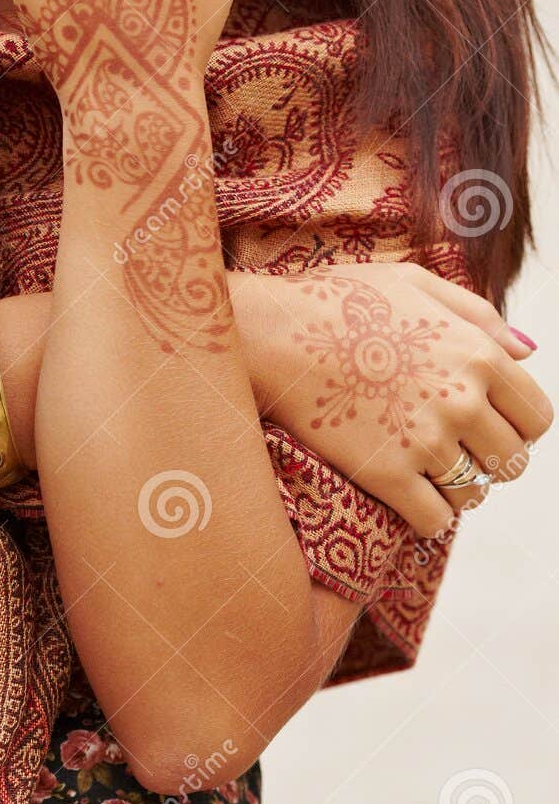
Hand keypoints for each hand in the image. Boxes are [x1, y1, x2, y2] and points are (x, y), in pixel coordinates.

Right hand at [229, 260, 552, 535]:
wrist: (271, 331)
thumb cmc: (338, 300)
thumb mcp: (414, 283)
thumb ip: (479, 314)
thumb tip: (528, 351)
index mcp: (477, 353)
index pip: (537, 418)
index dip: (517, 425)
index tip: (489, 425)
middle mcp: (461, 400)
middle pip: (511, 462)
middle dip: (487, 458)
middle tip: (452, 448)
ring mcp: (424, 441)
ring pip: (475, 494)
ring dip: (456, 488)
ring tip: (424, 468)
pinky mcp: (385, 474)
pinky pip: (435, 520)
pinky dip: (427, 516)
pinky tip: (406, 494)